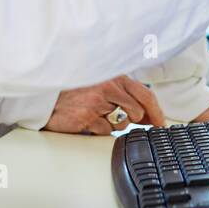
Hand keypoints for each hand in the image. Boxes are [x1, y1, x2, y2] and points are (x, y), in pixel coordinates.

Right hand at [43, 74, 166, 134]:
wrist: (47, 95)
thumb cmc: (76, 89)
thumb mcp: (103, 83)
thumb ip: (124, 93)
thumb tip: (147, 114)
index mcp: (116, 76)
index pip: (146, 95)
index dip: (157, 113)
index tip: (161, 125)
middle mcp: (109, 87)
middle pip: (137, 112)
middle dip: (133, 120)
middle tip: (123, 119)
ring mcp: (97, 103)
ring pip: (122, 124)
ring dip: (113, 124)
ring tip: (97, 114)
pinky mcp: (87, 117)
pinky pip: (105, 132)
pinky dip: (99, 129)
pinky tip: (88, 120)